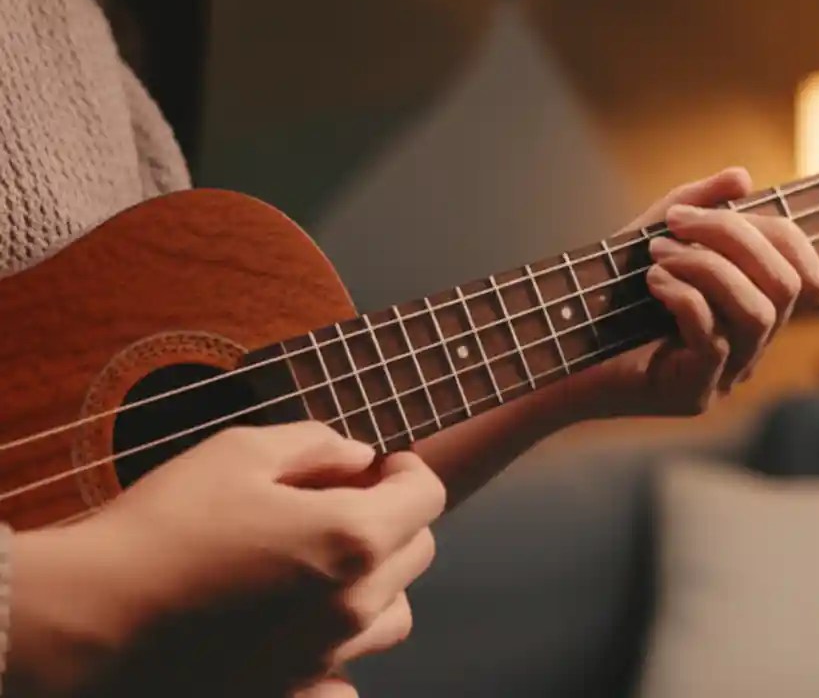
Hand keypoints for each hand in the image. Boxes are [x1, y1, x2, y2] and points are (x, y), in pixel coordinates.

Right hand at [7, 421, 444, 697]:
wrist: (90, 619)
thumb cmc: (163, 528)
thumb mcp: (238, 453)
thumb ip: (316, 445)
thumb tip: (359, 455)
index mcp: (354, 539)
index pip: (427, 496)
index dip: (407, 471)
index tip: (380, 467)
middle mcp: (355, 606)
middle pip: (417, 552)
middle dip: (391, 520)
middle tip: (340, 505)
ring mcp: (328, 659)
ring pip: (392, 616)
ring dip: (374, 584)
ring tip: (322, 567)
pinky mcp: (294, 695)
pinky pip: (348, 679)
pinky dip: (338, 654)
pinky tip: (299, 631)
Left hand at [570, 167, 818, 417]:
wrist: (555, 354)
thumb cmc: (605, 298)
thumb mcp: (651, 237)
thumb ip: (695, 204)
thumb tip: (742, 178)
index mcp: (753, 311)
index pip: (808, 275)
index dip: (776, 232)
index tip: (703, 212)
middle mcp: (751, 347)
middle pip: (790, 287)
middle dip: (736, 238)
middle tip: (675, 225)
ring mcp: (727, 375)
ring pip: (759, 314)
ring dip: (708, 267)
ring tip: (657, 254)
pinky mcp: (694, 393)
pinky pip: (713, 337)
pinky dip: (684, 296)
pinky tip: (651, 282)